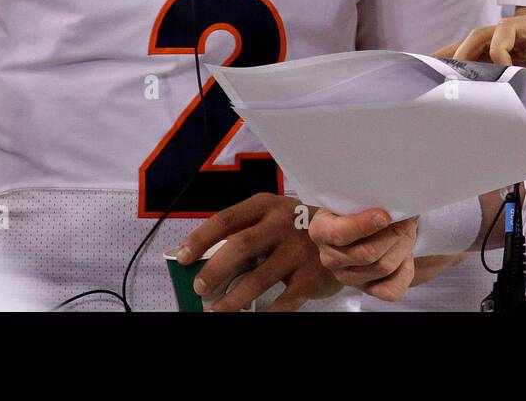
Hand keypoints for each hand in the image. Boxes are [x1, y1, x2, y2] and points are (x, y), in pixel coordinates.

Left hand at [175, 193, 342, 311]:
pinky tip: (252, 319)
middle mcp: (283, 223)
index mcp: (266, 206)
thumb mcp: (268, 222)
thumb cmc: (293, 231)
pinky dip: (265, 314)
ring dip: (232, 299)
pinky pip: (283, 301)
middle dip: (215, 270)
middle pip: (241, 246)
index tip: (182, 257)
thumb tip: (195, 261)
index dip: (201, 239)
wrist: (344, 235)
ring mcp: (299, 250)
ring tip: (216, 311)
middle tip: (199, 288)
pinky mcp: (312, 275)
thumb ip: (240, 235)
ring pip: (258, 278)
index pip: (226, 220)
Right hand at [308, 208, 417, 301]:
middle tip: (409, 216)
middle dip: (394, 233)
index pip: (339, 234)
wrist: (365, 226)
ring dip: (403, 246)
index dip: (364, 225)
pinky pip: (390, 290)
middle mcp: (330, 258)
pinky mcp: (366, 290)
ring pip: (383, 267)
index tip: (385, 215)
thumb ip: (365, 200)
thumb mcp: (354, 198)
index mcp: (321, 231)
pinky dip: (405, 272)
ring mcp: (347, 278)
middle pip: (367, 253)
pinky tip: (406, 255)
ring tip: (409, 229)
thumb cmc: (358, 208)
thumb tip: (393, 201)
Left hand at [438, 0, 525, 142]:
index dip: (464, 76)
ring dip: (465, 53)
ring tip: (455, 76)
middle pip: (473, 49)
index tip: (444, 96)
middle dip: (448, 63)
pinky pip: (506, 32)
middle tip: (427, 84)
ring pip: (482, 36)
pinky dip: (497, 47)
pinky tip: (498, 65)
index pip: (486, 67)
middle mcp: (521, 47)